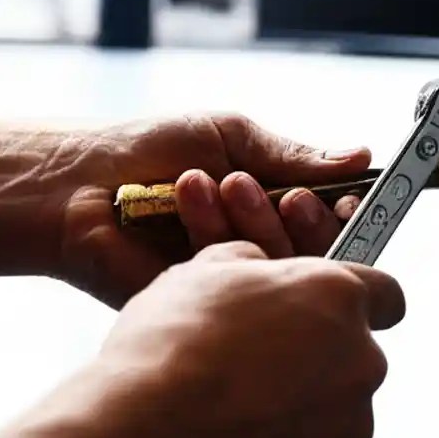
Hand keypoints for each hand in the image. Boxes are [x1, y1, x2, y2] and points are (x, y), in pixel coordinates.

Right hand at [0, 242, 403, 437]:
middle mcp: (360, 354)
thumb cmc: (169, 353)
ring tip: (246, 400)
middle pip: (357, 348)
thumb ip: (249, 260)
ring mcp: (351, 416)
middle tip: (265, 357)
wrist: (144, 435)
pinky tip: (247, 430)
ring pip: (341, 398)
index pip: (384, 292)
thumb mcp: (202, 272)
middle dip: (320, 350)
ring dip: (307, 395)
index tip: (332, 309)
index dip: (357, 299)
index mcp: (336, 295)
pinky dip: (295, 435)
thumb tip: (255, 264)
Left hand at [60, 114, 368, 306]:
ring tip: (222, 182)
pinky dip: (214, 237)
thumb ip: (295, 156)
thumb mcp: (232, 137)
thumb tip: (360, 157)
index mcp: (273, 203)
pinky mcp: (199, 300)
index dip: (345, 215)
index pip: (330, 220)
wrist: (78, 179)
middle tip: (291, 196)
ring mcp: (231, 275)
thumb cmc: (149, 149)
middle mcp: (258, 243)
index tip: (347, 201)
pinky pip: (234, 284)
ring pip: (279, 268)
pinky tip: (187, 202)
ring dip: (256, 220)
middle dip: (308, 222)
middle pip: (317, 253)